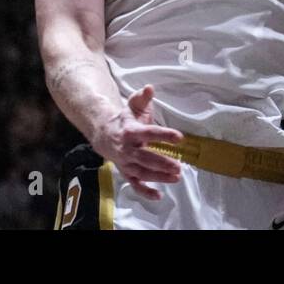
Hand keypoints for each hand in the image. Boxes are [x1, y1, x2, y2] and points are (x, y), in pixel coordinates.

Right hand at [90, 84, 184, 199]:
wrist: (103, 134)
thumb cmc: (125, 119)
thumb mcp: (133, 106)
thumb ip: (142, 98)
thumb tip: (149, 88)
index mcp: (131, 131)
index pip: (149, 133)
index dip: (164, 135)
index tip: (179, 138)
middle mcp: (127, 149)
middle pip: (145, 157)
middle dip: (162, 162)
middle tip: (179, 165)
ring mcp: (126, 163)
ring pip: (142, 172)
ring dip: (159, 176)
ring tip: (177, 176)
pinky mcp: (126, 172)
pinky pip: (135, 184)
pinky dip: (145, 191)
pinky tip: (159, 196)